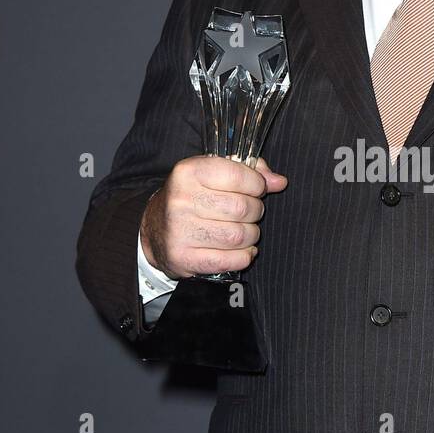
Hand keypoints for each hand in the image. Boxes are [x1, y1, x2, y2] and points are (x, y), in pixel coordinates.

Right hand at [140, 154, 287, 279]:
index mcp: (188, 172)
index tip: (257, 189)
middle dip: (255, 211)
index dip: (257, 184)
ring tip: (244, 231)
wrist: (155, 229)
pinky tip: (240, 249)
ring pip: (239, 236)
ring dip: (251, 235)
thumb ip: (248, 172)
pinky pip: (230, 260)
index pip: (237, 175)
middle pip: (242, 208)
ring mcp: (180, 231)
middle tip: (249, 213)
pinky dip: (243, 256)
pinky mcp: (183, 258)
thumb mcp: (212, 174)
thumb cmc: (191, 198)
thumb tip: (279, 181)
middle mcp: (181, 200)